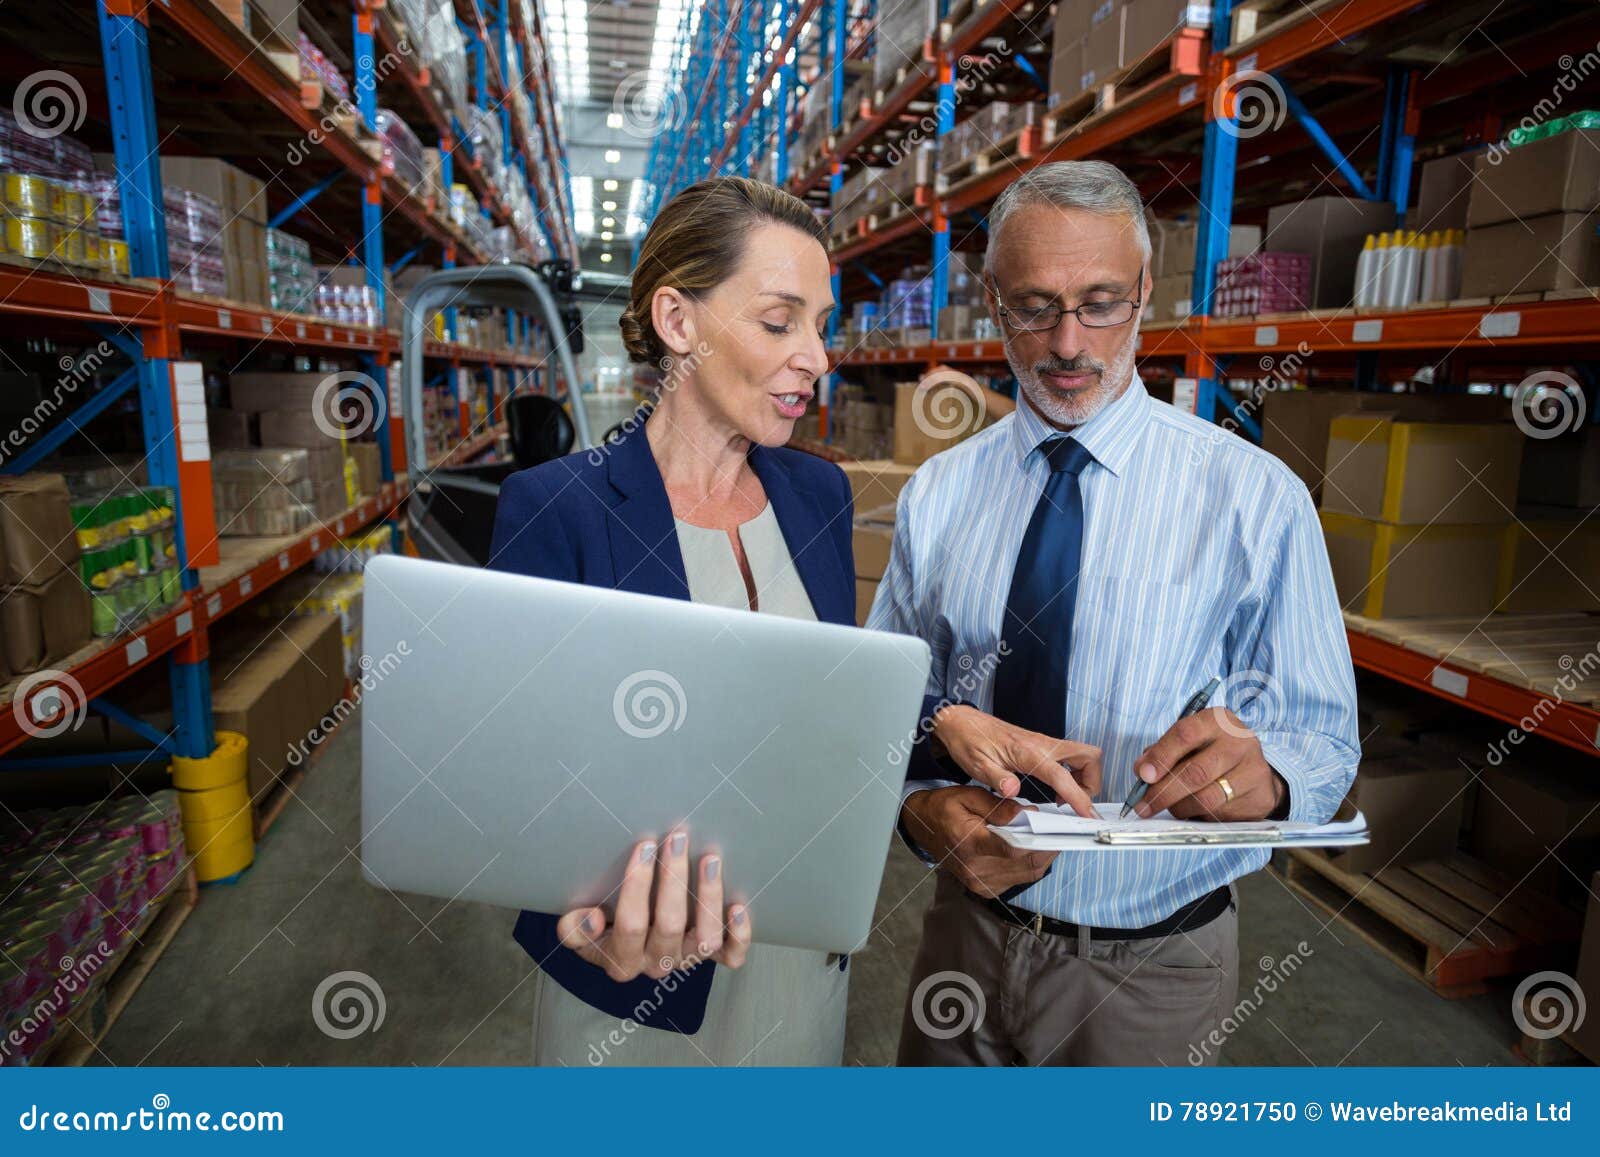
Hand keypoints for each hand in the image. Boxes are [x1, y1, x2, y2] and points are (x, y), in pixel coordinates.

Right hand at [556, 829, 750, 982]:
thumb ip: (574, 928)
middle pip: (670, 925)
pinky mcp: (713, 956)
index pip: (630, 925)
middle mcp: (657, 962)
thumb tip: (591, 918)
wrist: (624, 947)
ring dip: (709, 897)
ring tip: (709, 859)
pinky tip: (738, 906)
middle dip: (674, 878)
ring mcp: (686, 959)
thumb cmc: (602, 926)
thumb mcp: (578, 930)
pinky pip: (731, 956)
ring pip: (704, 939)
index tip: (645, 845)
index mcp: (622, 959)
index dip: (638, 885)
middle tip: (677, 838)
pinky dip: (739, 934)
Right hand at [901, 785, 1057, 897]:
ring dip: (1044, 856)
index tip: (1053, 825)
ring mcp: (980, 882)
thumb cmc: (944, 808)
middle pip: (1026, 864)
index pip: (1012, 848)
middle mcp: (976, 869)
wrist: (922, 827)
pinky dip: (1031, 864)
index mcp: (970, 844)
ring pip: (1027, 874)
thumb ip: (999, 807)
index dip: (1038, 838)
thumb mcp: (968, 796)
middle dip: (1049, 847)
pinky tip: (1035, 848)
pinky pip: (1019, 879)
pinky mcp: (984, 888)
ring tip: (1052, 837)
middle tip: (1061, 830)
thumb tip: (1029, 814)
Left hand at [933, 705, 1100, 816]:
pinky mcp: (1044, 745)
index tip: (1088, 815)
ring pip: (1084, 755)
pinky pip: (1072, 757)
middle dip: (1092, 781)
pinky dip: (1074, 773)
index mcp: (1029, 752)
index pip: (1062, 775)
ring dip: (1085, 778)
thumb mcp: (977, 764)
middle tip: (1077, 802)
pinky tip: (1057, 788)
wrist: (963, 722)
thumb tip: (1013, 791)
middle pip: (1089, 756)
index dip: (1078, 796)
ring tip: (1065, 798)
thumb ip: (996, 778)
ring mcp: (1046, 743)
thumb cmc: (969, 741)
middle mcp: (1043, 744)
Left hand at [1132, 708, 1287, 820]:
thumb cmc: (1213, 752)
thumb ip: (1164, 752)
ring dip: (1179, 808)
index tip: (1143, 775)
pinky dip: (1199, 816)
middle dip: (1163, 791)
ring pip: (1207, 798)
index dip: (1161, 756)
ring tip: (1169, 809)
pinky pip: (1220, 814)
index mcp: (1217, 721)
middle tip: (1144, 805)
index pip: (1185, 735)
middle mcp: (1238, 742)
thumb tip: (1142, 770)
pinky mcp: (1258, 797)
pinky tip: (1194, 812)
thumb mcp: (1190, 742)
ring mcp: (1253, 770)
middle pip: (1195, 772)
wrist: (1257, 770)